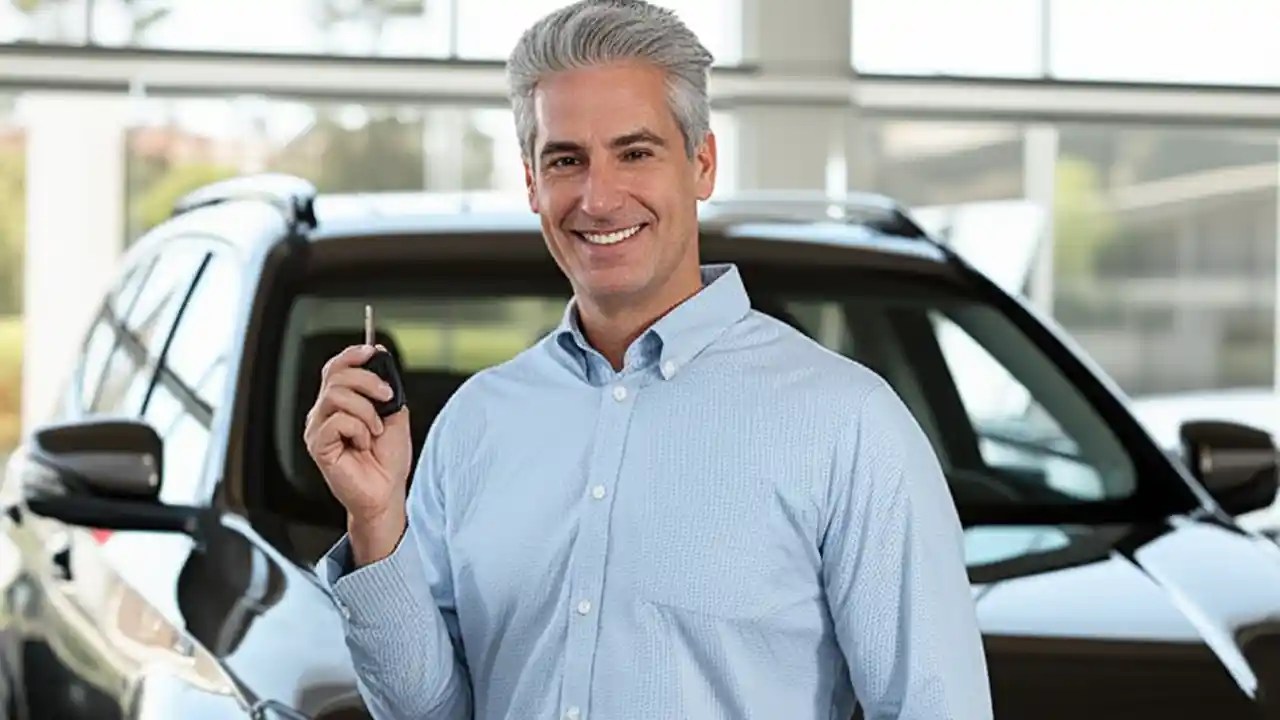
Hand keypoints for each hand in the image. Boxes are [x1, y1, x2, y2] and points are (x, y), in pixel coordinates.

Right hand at [303, 344, 411, 532]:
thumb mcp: (394, 414)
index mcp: (339, 403)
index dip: (351, 355)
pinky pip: (337, 421)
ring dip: (366, 410)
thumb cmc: (387, 460)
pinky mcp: (317, 445)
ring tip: (375, 430)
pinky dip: (359, 429)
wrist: (386, 492)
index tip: (372, 352)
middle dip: (368, 381)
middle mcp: (323, 413)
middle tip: (386, 397)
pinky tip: (363, 444)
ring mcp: (317, 428)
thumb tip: (378, 356)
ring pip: (337, 395)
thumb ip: (385, 388)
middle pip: (335, 375)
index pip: (335, 368)